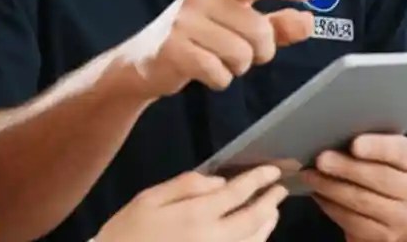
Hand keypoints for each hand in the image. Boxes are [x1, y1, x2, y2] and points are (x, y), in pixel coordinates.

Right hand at [97, 166, 286, 241]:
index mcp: (195, 216)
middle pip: (254, 219)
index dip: (259, 179)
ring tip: (271, 211)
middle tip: (279, 190)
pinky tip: (254, 236)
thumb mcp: (148, 199)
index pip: (239, 192)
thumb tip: (219, 182)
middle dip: (270, 202)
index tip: (272, 171)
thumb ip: (186, 185)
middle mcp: (213, 240)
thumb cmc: (127, 233)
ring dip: (267, 224)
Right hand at [116, 0, 314, 98]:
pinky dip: (219, 80)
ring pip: (240, 54)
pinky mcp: (172, 49)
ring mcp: (184, 22)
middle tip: (246, 56)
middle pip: (258, 30)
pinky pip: (217, 72)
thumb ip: (275, 25)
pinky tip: (206, 73)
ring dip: (238, 68)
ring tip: (220, 62)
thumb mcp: (235, 26)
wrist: (141, 62)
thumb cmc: (198, 40)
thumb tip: (309, 22)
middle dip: (261, 52)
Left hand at [302, 134, 406, 241]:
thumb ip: (368, 143)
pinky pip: (353, 223)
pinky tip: (318, 194)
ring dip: (331, 188)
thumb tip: (335, 136)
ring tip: (310, 176)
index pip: (399, 152)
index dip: (377, 147)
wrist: (402, 203)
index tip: (355, 144)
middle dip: (346, 168)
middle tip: (321, 159)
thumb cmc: (385, 168)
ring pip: (363, 202)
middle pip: (380, 179)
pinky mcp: (383, 237)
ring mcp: (401, 218)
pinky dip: (331, 207)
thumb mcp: (386, 150)